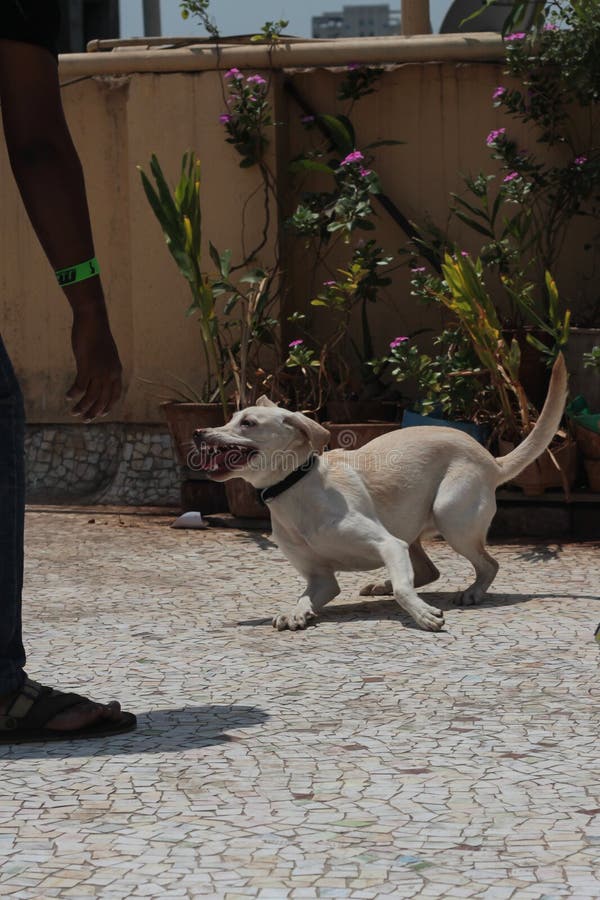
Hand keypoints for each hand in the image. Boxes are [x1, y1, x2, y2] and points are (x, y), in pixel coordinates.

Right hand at [67, 304, 122, 420]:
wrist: (93, 321)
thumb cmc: (97, 335)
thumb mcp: (105, 353)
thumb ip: (104, 365)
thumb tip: (96, 374)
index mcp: (117, 371)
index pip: (115, 395)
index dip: (108, 406)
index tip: (101, 414)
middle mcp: (110, 374)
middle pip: (103, 400)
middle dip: (94, 412)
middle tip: (85, 420)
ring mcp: (99, 371)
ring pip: (91, 396)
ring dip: (82, 407)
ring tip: (73, 413)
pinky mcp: (86, 367)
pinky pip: (79, 386)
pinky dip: (74, 394)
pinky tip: (68, 397)